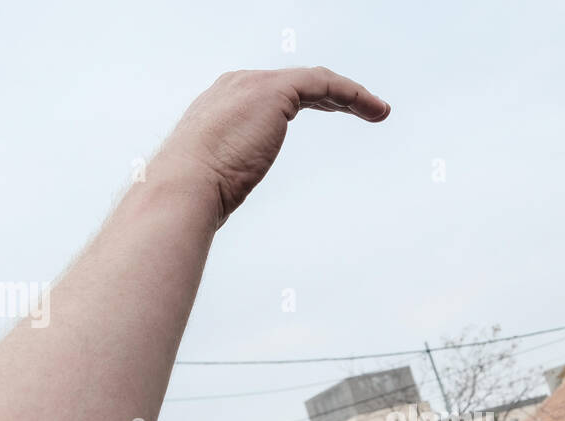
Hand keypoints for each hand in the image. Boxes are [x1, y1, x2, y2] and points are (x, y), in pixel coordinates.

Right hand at [160, 67, 389, 226]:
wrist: (184, 187)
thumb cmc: (194, 194)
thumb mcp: (213, 177)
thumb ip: (224, 172)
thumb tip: (219, 196)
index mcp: (224, 102)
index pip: (278, 92)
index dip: (311, 100)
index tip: (334, 111)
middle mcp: (239, 85)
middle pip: (300, 83)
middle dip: (335, 95)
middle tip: (366, 110)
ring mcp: (254, 85)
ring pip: (316, 81)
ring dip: (352, 95)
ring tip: (380, 111)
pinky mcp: (273, 92)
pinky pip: (323, 83)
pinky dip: (351, 92)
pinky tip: (372, 108)